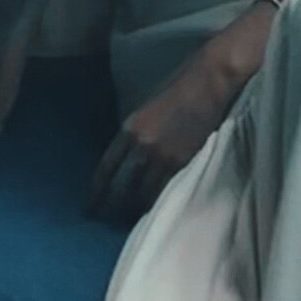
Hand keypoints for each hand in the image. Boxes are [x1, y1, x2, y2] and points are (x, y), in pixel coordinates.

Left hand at [87, 42, 241, 220]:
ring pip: (144, 193)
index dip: (97, 189)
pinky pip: (167, 190)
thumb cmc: (181, 85)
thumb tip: (130, 152)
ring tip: (131, 219)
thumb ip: (137, 130)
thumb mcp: (147, 105)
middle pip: (121, 185)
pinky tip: (156, 211)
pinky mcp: (186, 162)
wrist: (211, 81)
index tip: (90, 205)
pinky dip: (159, 202)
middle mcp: (143, 145)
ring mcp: (165, 155)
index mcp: (130, 128)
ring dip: (136, 207)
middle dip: (112, 205)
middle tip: (106, 219)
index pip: (107, 167)